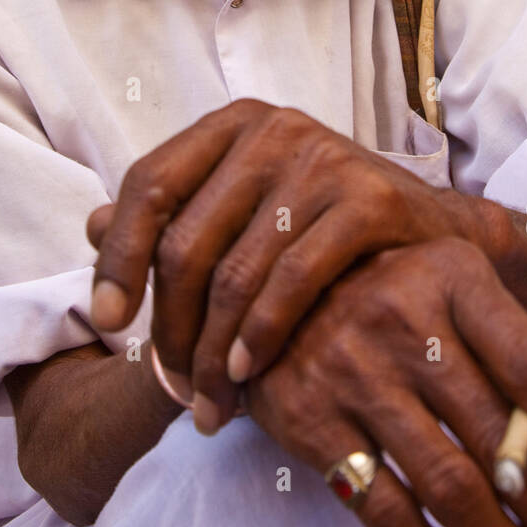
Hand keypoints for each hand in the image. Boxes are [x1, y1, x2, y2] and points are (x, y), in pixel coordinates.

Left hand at [87, 99, 491, 427]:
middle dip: (170, 327)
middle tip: (170, 385)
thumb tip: (89, 225)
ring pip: (236, 272)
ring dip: (213, 351)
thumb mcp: (245, 210)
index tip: (106, 321)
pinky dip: (262, 334)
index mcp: (232, 126)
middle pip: (187, 241)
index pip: (149, 184)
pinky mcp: (369, 197)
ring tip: (207, 401)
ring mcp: (323, 159)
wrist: (437, 237)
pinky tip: (248, 373)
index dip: (118, 256)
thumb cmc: (324, 227)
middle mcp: (274, 130)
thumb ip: (175, 216)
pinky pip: (292, 280)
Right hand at [242, 238, 526, 526]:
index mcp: (452, 275)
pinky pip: (382, 508)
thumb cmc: (386, 289)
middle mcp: (402, 316)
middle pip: (500, 441)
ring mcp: (350, 367)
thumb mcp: (446, 279)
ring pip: (449, 485)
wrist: (264, 282)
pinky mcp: (306, 417)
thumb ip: (506, 341)